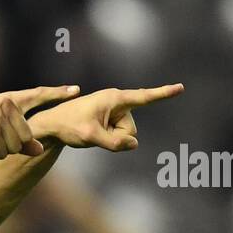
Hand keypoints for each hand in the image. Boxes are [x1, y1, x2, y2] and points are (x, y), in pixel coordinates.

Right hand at [0, 86, 81, 159]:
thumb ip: (19, 133)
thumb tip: (40, 149)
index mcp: (7, 99)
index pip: (37, 95)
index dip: (57, 93)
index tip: (76, 90)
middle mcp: (5, 105)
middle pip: (27, 134)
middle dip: (14, 145)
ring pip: (17, 145)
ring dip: (2, 151)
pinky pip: (3, 153)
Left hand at [32, 84, 183, 150]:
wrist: (52, 125)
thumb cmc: (69, 126)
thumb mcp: (90, 137)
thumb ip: (113, 143)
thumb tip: (134, 144)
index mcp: (115, 98)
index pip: (144, 97)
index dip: (163, 94)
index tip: (180, 87)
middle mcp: (117, 102)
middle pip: (131, 130)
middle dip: (116, 138)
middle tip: (92, 132)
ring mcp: (114, 110)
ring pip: (125, 135)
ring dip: (110, 139)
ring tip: (90, 131)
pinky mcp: (111, 118)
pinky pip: (118, 135)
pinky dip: (107, 139)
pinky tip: (92, 132)